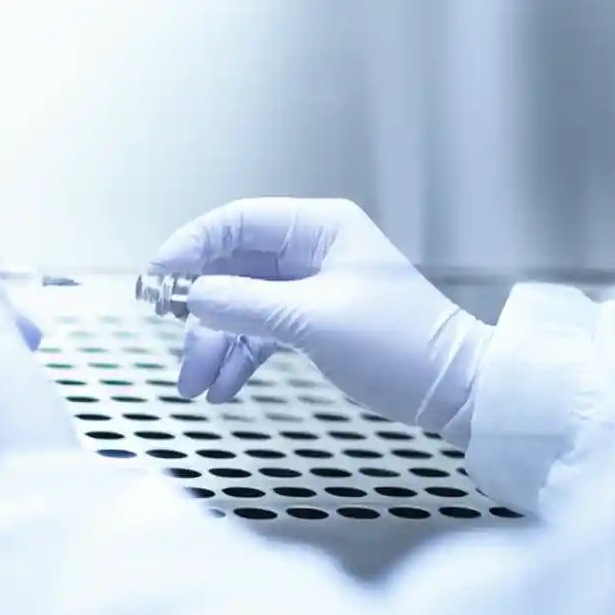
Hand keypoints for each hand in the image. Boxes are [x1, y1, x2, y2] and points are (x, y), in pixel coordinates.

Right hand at [149, 198, 491, 443]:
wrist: (455, 392)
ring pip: (240, 306)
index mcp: (318, 227)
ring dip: (214, 344)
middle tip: (175, 344)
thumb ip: (246, 305)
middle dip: (200, 312)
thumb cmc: (402, 345)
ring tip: (194, 384)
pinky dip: (238, 357)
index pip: (237, 222)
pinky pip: (258, 332)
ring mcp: (309, 287)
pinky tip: (221, 387)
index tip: (159, 278)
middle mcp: (310, 250)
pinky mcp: (311, 322)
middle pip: (231, 269)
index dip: (192, 247)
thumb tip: (192, 296)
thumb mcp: (314, 321)